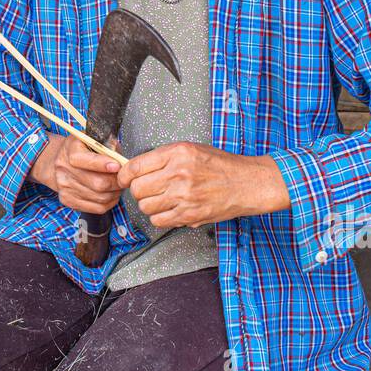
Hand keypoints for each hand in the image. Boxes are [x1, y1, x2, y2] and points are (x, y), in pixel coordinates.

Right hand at [30, 134, 121, 214]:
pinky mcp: (67, 200)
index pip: (86, 160)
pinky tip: (110, 194)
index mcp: (70, 150)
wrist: (60, 162)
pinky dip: (109, 202)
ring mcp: (65, 186)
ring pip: (100, 198)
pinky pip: (96, 208)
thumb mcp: (92, 139)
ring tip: (117, 185)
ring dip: (115, 193)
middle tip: (123, 177)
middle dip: (116, 182)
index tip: (117, 165)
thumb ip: (108, 146)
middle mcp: (64, 169)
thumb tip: (122, 160)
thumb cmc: (81, 149)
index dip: (104, 165)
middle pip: (97, 183)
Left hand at [115, 142, 289, 228]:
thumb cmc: (220, 165)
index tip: (123, 178)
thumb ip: (163, 157)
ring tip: (162, 199)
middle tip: (148, 189)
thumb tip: (134, 168)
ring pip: (145, 206)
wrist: (247, 183)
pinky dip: (160, 217)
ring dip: (149, 204)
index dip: (124, 175)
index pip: (135, 166)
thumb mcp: (191, 149)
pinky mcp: (189, 215)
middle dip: (138, 190)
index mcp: (177, 153)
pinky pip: (159, 220)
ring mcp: (184, 196)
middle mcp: (179, 173)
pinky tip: (171, 209)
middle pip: (137, 189)